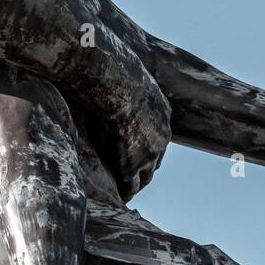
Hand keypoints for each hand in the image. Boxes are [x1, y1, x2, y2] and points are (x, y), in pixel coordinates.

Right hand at [100, 64, 171, 198]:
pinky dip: (125, 191)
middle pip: (155, 161)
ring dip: (134, 185)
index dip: (144, 149)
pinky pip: (131, 183)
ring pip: (145, 176)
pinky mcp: (134, 161)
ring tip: (122, 193)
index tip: (134, 156)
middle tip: (131, 181)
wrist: (115, 80)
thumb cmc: (110, 70)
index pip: (156, 138)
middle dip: (144, 171)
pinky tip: (115, 195)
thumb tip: (102, 69)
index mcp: (162, 112)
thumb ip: (117, 82)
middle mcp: (162, 134)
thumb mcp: (123, 76)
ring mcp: (150, 150)